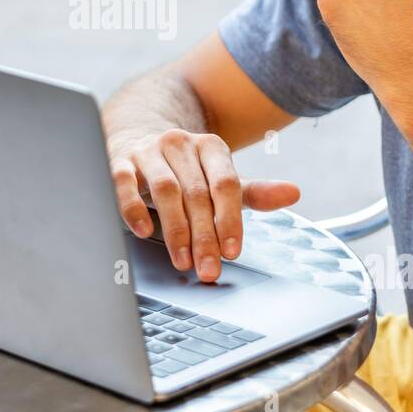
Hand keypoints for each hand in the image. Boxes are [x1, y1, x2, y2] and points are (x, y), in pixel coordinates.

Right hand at [110, 128, 299, 281]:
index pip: (225, 184)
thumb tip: (293, 193)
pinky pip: (124, 183)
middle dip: (204, 236)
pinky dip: (133, 207)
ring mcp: (147, 150)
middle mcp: (179, 143)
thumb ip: (254, 193)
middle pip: (196, 193)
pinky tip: (144, 231)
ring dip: (175, 230)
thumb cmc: (186, 172)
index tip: (232, 251)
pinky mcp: (119, 161)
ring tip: (183, 261)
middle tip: (208, 269)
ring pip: (164, 190)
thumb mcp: (221, 181)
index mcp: (210, 146)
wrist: (140, 142)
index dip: (230, 219)